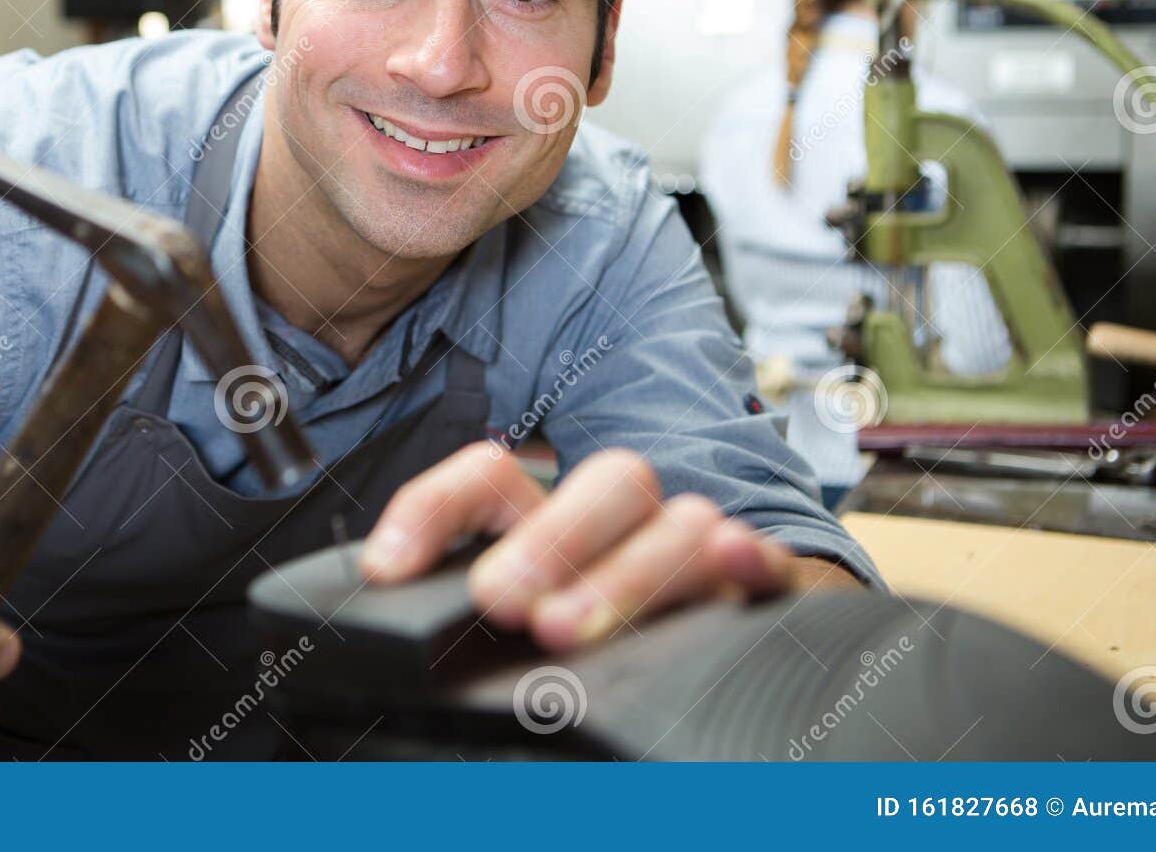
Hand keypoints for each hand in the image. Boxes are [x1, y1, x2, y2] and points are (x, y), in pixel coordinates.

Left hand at [361, 444, 814, 649]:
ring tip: (562, 631)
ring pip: (682, 521)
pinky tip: (734, 559)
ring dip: (623, 572)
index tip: (387, 569)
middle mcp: (627, 528)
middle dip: (548, 536)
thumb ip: (454, 627)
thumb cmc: (583, 656)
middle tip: (496, 600)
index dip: (435, 508)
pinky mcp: (760, 597)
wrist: (707, 679)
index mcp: (554, 525)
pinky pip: (771, 563)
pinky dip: (752, 559)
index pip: (494, 477)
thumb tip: (384, 613)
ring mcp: (697, 556)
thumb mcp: (504, 639)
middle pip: (608, 480)